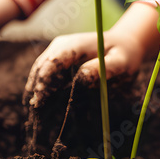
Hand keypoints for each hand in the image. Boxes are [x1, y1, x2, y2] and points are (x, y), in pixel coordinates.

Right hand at [23, 3, 159, 110]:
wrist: (123, 44)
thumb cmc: (124, 55)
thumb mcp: (120, 62)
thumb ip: (101, 69)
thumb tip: (81, 78)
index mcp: (75, 44)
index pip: (53, 62)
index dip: (44, 82)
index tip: (40, 101)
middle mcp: (61, 45)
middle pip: (41, 67)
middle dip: (36, 90)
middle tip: (36, 114)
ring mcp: (56, 51)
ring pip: (38, 71)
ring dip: (35, 91)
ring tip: (36, 114)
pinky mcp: (57, 60)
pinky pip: (43, 74)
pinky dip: (40, 89)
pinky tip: (42, 106)